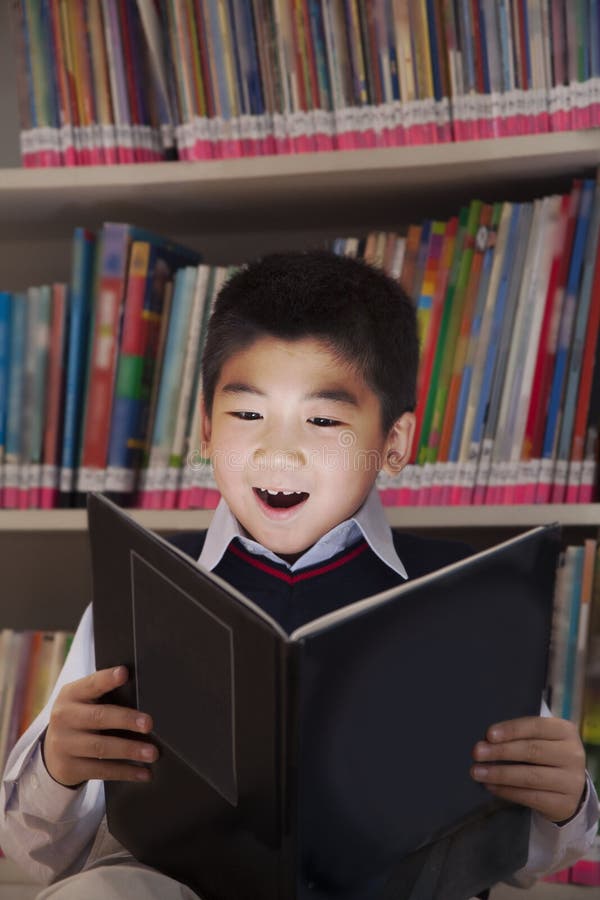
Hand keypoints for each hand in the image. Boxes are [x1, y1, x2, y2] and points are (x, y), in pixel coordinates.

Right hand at [43, 665, 157, 786]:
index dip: (107, 679)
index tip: (124, 673)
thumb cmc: (81, 718)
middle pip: (98, 717)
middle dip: (126, 720)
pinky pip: (101, 771)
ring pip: (101, 747)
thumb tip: (145, 695)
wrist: (52, 752)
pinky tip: (143, 772)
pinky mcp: (69, 768)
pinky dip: (125, 772)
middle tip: (149, 724)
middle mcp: (64, 717)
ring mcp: (64, 744)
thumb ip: (105, 695)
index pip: (91, 684)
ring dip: (130, 750)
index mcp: (71, 694)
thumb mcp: (84, 702)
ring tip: (152, 753)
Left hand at [471, 716, 586, 823]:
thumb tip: (487, 741)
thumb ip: (519, 736)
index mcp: (565, 731)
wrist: (569, 787)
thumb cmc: (546, 754)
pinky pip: (531, 797)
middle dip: (501, 752)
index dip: (512, 730)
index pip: (537, 726)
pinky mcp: (564, 804)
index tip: (489, 735)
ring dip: (499, 774)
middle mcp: (573, 755)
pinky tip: (491, 786)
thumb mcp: (540, 739)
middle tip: (476, 753)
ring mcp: (571, 782)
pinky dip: (507, 791)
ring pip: (530, 777)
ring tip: (477, 772)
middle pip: (532, 751)